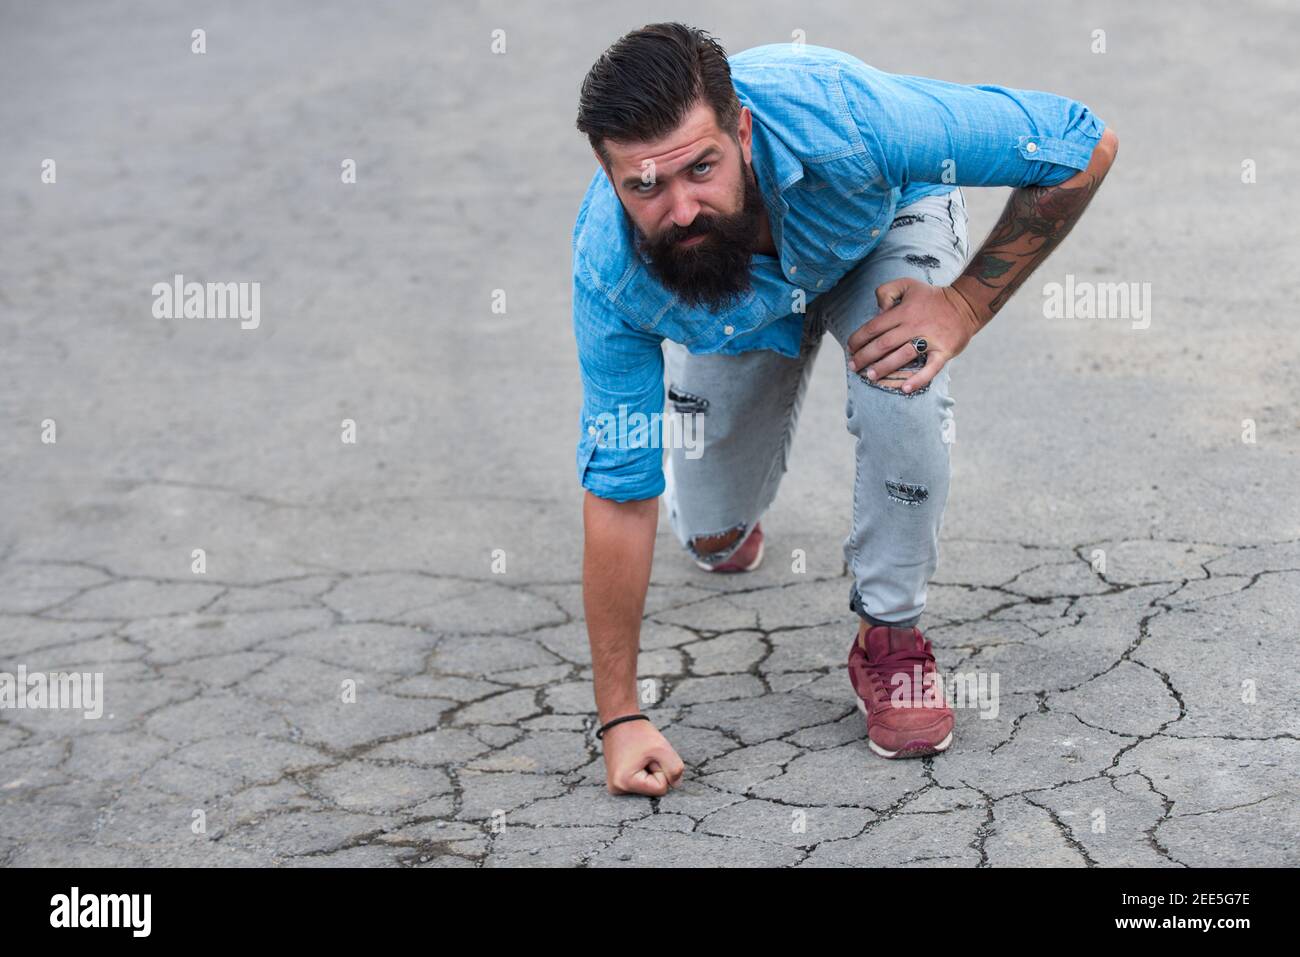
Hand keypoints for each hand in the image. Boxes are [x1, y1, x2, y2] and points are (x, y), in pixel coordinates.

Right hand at [602, 717, 684, 795]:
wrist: (619, 719)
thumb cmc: (638, 732)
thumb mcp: (662, 748)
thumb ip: (675, 769)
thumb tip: (675, 784)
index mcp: (625, 783)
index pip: (660, 788)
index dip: (660, 769)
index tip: (648, 756)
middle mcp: (617, 789)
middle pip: (653, 789)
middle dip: (654, 771)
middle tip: (642, 755)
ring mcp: (615, 787)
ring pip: (647, 786)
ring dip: (648, 770)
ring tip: (637, 756)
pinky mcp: (617, 782)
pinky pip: (640, 782)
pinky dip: (642, 770)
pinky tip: (634, 759)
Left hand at [846, 278, 981, 393]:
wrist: (966, 304)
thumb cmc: (932, 297)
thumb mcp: (907, 285)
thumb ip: (886, 291)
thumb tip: (877, 310)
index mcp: (903, 311)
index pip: (874, 327)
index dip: (859, 339)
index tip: (850, 348)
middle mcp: (914, 325)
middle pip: (884, 344)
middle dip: (865, 356)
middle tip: (854, 366)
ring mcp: (930, 340)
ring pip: (902, 356)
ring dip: (884, 368)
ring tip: (870, 376)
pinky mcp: (944, 351)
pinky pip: (930, 368)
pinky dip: (918, 380)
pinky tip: (905, 389)